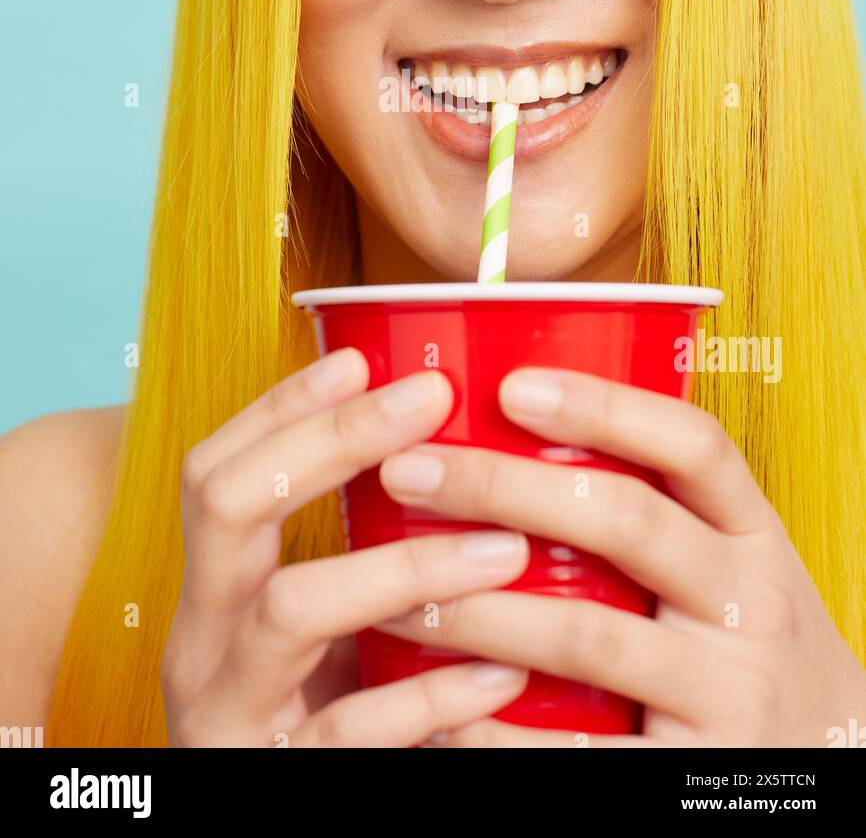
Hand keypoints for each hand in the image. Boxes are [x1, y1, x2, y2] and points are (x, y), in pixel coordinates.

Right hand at [162, 348, 530, 745]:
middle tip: (430, 399)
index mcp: (212, 592)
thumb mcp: (322, 623)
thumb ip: (356, 551)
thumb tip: (451, 444)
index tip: (362, 354)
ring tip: (504, 545)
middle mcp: (202, 642)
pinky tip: (502, 671)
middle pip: (233, 508)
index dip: (283, 407)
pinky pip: (351, 731)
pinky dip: (431, 694)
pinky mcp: (284, 779)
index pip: (218, 471)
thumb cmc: (323, 706)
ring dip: (405, 565)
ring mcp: (232, 714)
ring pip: (291, 610)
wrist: (292, 802)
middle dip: (331, 441)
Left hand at [376, 366, 865, 746]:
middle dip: (504, 488)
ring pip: (587, 634)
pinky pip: (582, 755)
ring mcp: (729, 692)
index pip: (693, 446)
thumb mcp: (731, 564)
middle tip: (410, 470)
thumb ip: (657, 508)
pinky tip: (440, 711)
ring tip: (400, 594)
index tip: (513, 385)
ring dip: (477, 612)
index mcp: (752, 536)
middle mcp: (750, 604)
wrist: (832, 765)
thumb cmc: (746, 646)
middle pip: (625, 522)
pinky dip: (501, 732)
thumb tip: (517, 428)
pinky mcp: (690, 776)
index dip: (605, 407)